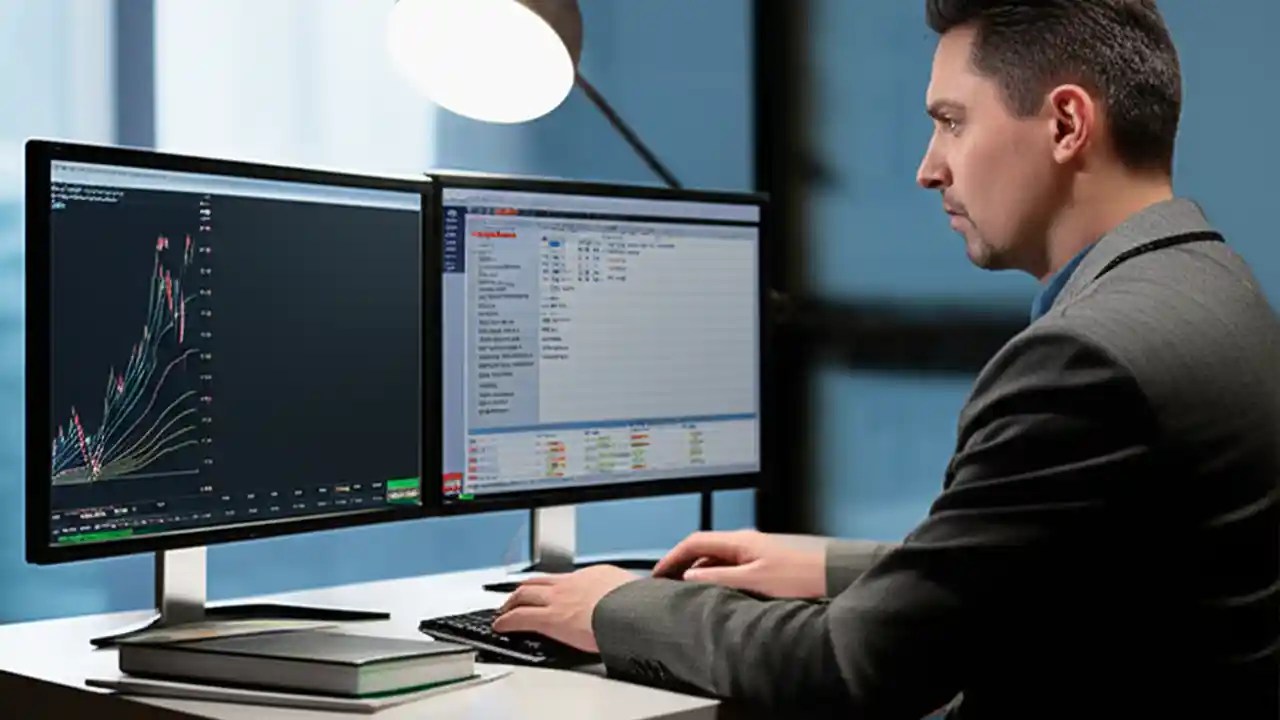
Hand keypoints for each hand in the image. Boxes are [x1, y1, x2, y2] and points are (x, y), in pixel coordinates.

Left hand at [492, 565, 638, 652]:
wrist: (631, 613)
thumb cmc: (637, 607)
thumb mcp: (634, 594)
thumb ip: (626, 598)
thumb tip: (637, 602)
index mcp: (595, 575)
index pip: (566, 578)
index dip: (553, 585)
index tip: (549, 590)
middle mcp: (572, 582)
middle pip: (539, 581)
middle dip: (524, 589)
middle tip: (516, 597)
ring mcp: (559, 599)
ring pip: (524, 594)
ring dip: (511, 601)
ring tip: (504, 610)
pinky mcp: (550, 618)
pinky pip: (520, 618)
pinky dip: (506, 621)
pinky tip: (500, 626)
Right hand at [652, 529, 827, 598]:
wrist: (832, 575)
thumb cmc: (798, 576)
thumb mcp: (753, 581)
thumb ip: (718, 578)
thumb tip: (689, 576)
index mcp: (738, 541)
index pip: (694, 542)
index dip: (672, 557)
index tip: (656, 573)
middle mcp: (744, 542)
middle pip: (703, 549)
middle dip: (681, 565)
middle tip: (666, 584)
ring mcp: (754, 551)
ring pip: (717, 559)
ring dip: (699, 572)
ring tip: (686, 592)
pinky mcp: (764, 562)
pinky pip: (731, 566)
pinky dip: (716, 576)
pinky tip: (715, 592)